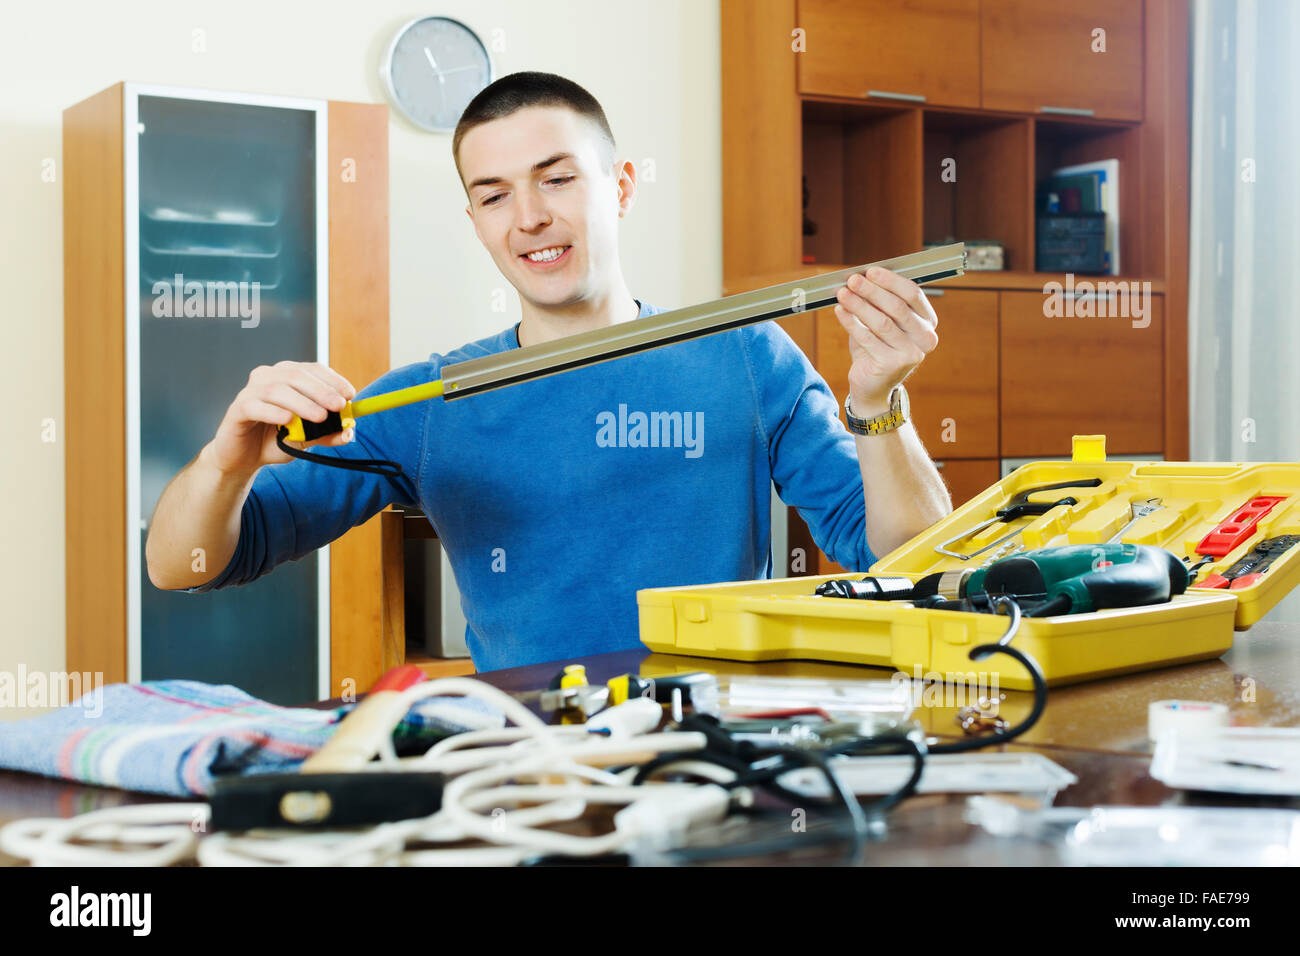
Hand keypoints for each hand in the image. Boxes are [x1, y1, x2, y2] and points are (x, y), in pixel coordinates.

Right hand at [204, 361, 357, 478]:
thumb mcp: (306, 438)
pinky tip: (288, 420)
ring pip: (278, 390)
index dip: (333, 380)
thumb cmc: (273, 440)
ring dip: (302, 403)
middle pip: (296, 376)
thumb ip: (326, 434)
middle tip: (338, 406)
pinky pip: (256, 406)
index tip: (349, 395)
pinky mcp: (238, 409)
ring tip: (320, 417)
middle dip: (322, 391)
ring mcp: (251, 391)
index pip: (312, 369)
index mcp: (287, 376)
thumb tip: (349, 432)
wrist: (244, 457)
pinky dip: (274, 412)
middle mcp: (268, 377)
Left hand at [833, 267, 938, 415]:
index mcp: (928, 322)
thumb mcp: (883, 323)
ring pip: (882, 322)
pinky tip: (840, 311)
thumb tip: (861, 277)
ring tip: (842, 294)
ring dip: (859, 304)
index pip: (913, 294)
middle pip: (897, 307)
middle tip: (853, 280)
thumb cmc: (877, 348)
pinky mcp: (891, 365)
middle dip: (872, 291)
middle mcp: (925, 339)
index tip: (870, 271)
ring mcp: (911, 354)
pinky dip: (851, 322)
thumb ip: (879, 302)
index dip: (891, 281)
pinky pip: (867, 338)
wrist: (873, 386)